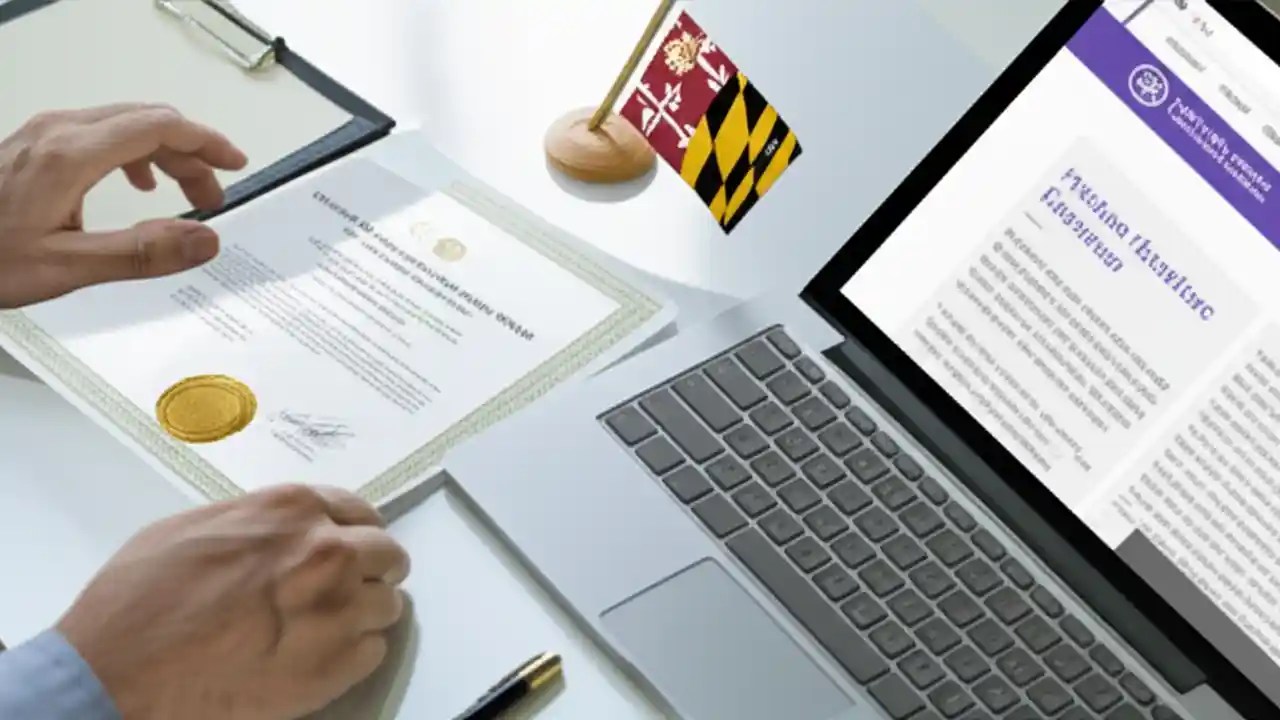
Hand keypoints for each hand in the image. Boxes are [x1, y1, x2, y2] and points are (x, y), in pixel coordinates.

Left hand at [0, 104, 246, 308]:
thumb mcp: (66, 268)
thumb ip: (141, 253)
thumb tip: (204, 239)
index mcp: (70, 155)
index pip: (158, 126)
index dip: (205, 142)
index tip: (234, 163)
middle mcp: (57, 133)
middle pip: (146, 121)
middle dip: (191, 153)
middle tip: (214, 193)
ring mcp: (43, 135)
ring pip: (125, 125)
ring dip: (165, 154)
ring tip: (185, 193)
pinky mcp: (35, 146)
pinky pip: (101, 132)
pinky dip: (135, 153)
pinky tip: (137, 182)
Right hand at [56, 484, 410, 719]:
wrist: (119, 671)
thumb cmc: (140, 597)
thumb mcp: (196, 528)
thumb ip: (259, 524)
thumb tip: (282, 533)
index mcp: (293, 510)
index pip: (361, 513)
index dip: (356, 534)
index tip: (352, 549)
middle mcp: (328, 552)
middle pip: (388, 555)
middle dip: (372, 570)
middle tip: (350, 589)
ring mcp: (338, 611)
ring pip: (387, 606)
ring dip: (365, 614)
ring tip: (328, 629)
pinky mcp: (335, 668)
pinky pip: (372, 653)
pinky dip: (354, 655)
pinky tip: (319, 657)